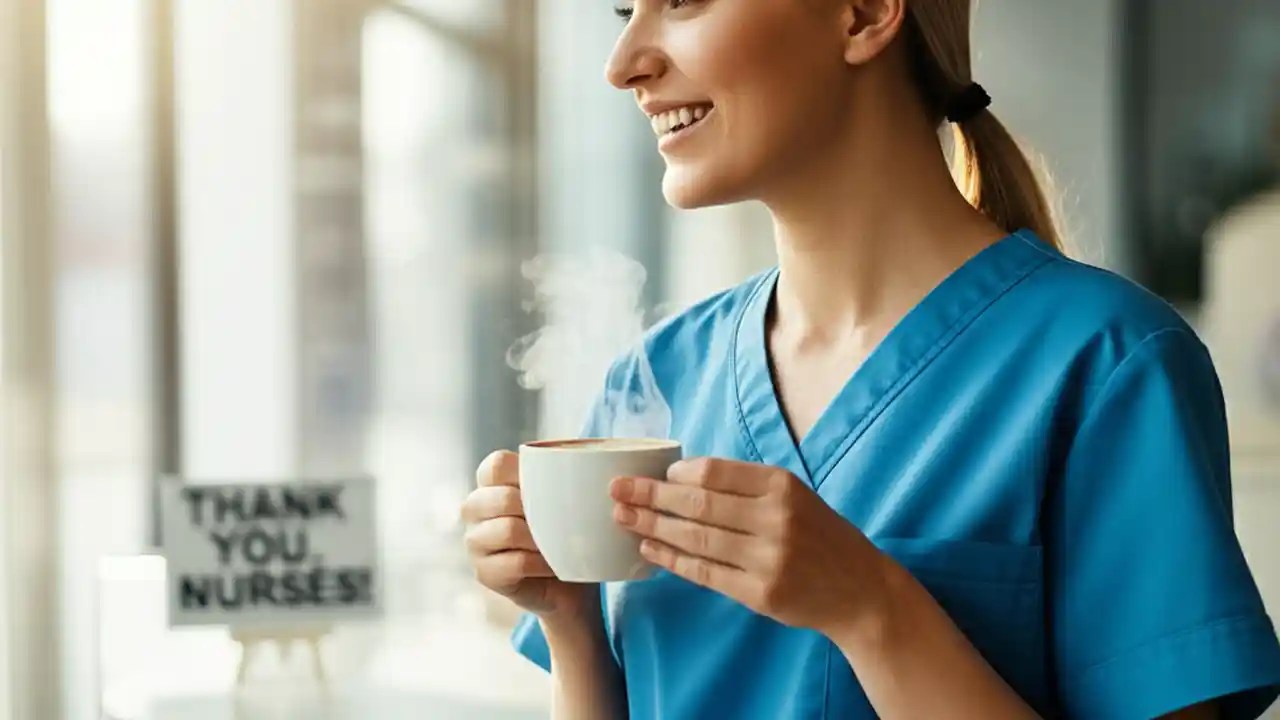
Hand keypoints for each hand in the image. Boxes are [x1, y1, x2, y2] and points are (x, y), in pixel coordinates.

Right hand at [462, 450, 597, 619]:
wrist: (570, 581)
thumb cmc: (567, 531)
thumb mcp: (567, 498)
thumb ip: (566, 479)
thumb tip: (599, 474)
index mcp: (491, 483)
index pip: (496, 465)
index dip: (525, 473)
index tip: (553, 487)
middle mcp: (475, 508)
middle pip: (502, 498)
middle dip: (538, 510)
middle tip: (561, 521)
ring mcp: (475, 541)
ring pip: (507, 531)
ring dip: (541, 539)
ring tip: (558, 544)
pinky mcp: (484, 572)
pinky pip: (515, 562)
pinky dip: (541, 564)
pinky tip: (553, 565)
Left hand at [610, 457, 889, 634]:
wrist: (859, 589)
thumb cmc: (819, 535)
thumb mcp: (793, 496)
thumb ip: (746, 487)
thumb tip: (681, 476)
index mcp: (781, 486)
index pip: (714, 472)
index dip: (676, 473)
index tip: (653, 473)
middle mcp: (774, 519)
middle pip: (697, 503)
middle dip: (650, 494)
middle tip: (615, 488)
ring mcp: (767, 558)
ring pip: (695, 538)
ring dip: (652, 526)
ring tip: (622, 517)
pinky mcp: (759, 593)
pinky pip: (704, 573)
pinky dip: (671, 560)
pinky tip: (648, 548)